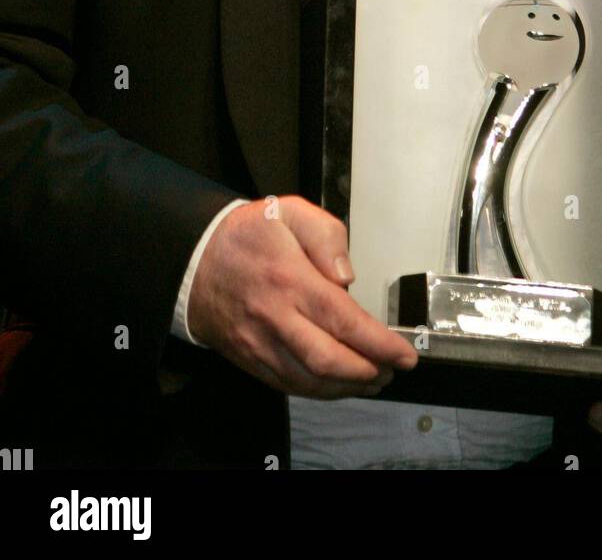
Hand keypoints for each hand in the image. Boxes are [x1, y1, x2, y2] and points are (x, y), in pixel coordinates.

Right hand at [187, 195, 417, 398]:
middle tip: (392, 370)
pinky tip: (339, 384)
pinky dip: (318, 391)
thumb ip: (326, 236)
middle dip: (367, 372)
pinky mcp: (250, 358)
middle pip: (327, 360)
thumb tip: (347, 277)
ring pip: (308, 381)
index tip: (405, 355)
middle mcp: (274, 318)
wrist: (193, 261)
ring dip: (346, 388)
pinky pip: (288, 385)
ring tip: (373, 380)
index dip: (378, 344)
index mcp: (289, 279)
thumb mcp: (289, 211)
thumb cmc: (247, 235)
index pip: (342, 319)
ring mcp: (259, 344)